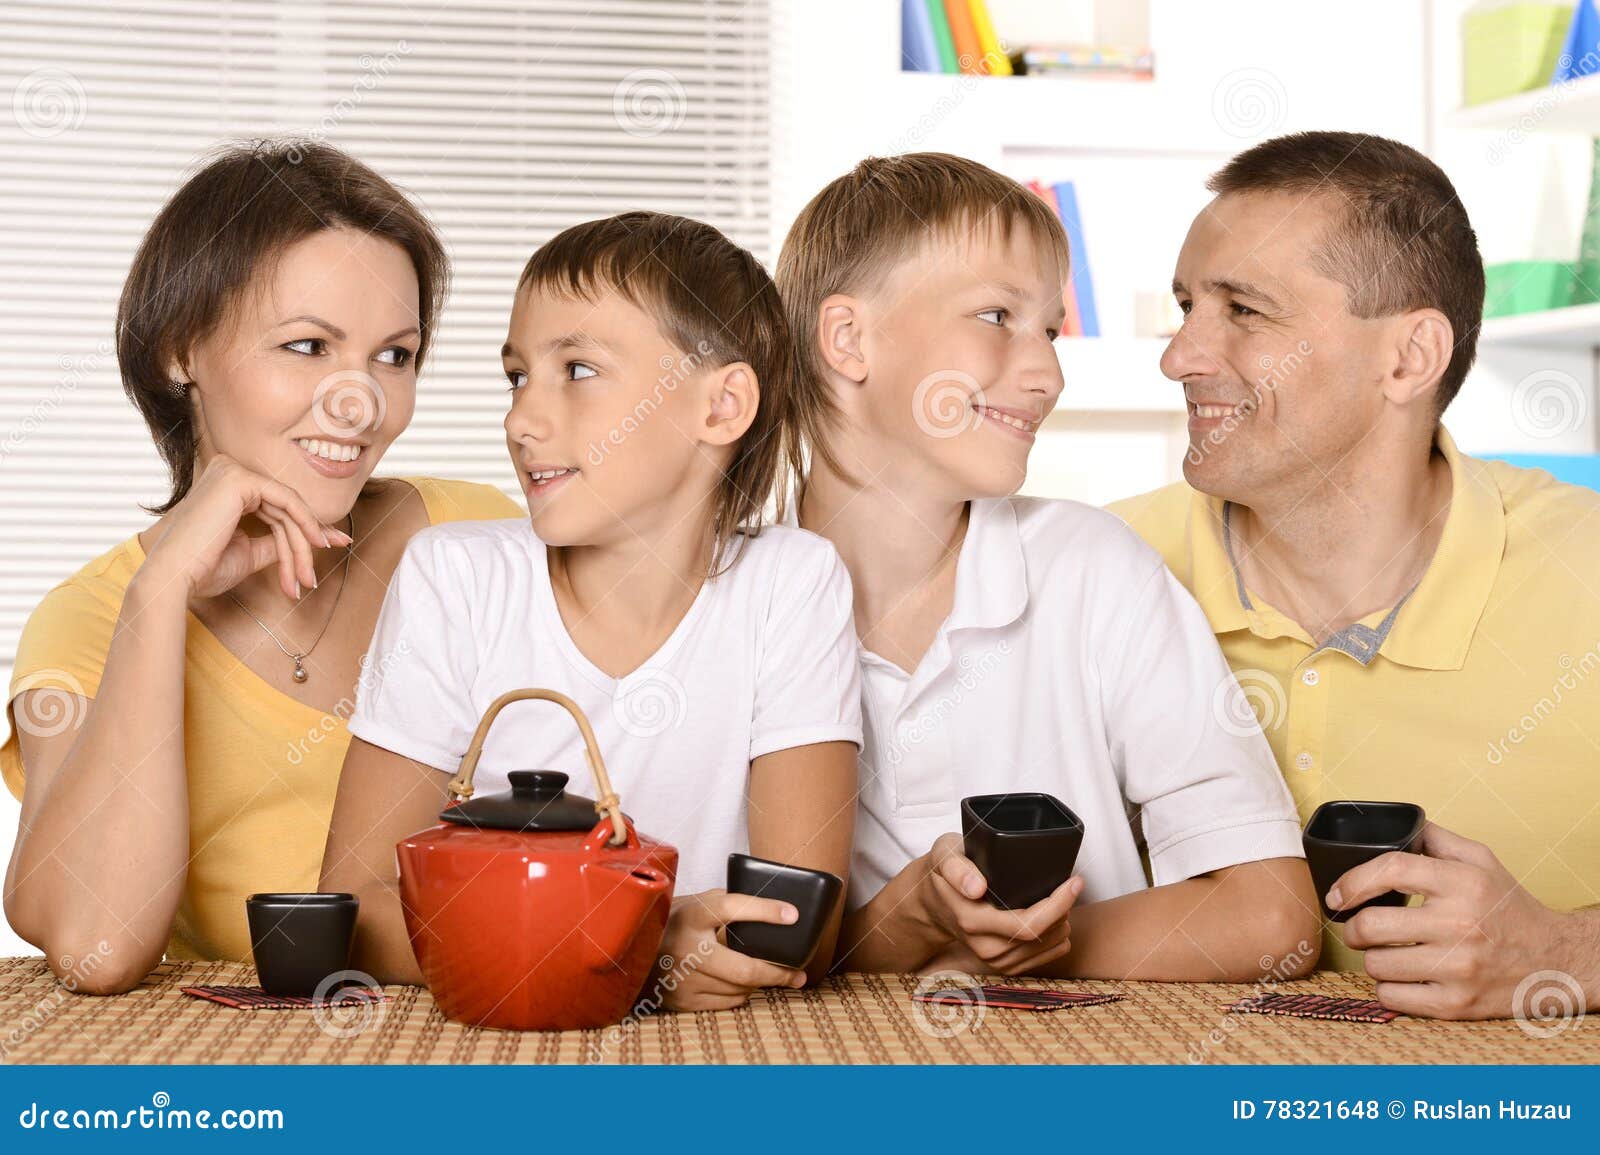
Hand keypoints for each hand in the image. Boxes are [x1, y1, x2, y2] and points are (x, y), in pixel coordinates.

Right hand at [137, 455, 351, 602]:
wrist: (175, 579)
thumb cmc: (203, 569)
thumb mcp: (249, 552)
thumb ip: (276, 541)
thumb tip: (310, 539)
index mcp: (226, 487)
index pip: (277, 506)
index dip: (307, 529)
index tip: (334, 545)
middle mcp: (227, 472)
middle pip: (284, 509)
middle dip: (305, 544)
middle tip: (314, 578)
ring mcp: (232, 471)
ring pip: (288, 509)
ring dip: (301, 547)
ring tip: (306, 579)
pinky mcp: (239, 479)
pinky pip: (287, 501)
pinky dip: (305, 523)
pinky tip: (316, 545)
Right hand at [653, 890, 807, 1011]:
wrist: (632, 948)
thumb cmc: (675, 921)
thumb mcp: (697, 903)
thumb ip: (728, 905)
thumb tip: (774, 912)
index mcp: (691, 914)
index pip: (733, 907)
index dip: (765, 910)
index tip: (792, 914)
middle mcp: (685, 946)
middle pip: (744, 968)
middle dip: (778, 973)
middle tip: (797, 973)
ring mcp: (682, 977)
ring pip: (739, 988)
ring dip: (758, 983)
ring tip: (768, 975)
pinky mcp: (682, 1000)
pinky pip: (726, 1002)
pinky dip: (741, 994)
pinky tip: (741, 984)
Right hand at [912, 832, 1082, 974]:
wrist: (931, 903)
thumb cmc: (943, 873)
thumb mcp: (942, 856)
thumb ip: (956, 868)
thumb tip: (977, 887)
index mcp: (972, 921)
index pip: (1028, 925)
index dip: (1058, 904)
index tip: (1074, 881)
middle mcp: (985, 947)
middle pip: (1045, 936)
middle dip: (1065, 909)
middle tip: (1068, 883)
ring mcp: (996, 960)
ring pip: (1051, 947)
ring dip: (1063, 921)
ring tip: (1058, 897)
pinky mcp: (1006, 966)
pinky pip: (1048, 956)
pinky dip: (1058, 935)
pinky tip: (1051, 916)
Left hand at [1332, 822, 1583, 1018]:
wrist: (1555, 960)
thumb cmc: (1509, 907)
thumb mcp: (1480, 860)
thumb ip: (1433, 838)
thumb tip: (1392, 826)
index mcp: (1463, 882)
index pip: (1389, 870)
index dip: (1351, 882)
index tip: (1337, 894)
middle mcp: (1461, 925)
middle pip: (1370, 925)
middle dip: (1354, 926)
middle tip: (1361, 927)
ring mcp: (1458, 968)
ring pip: (1375, 964)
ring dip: (1373, 957)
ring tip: (1390, 951)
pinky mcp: (1455, 1004)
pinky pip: (1391, 996)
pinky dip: (1388, 987)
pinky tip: (1404, 977)